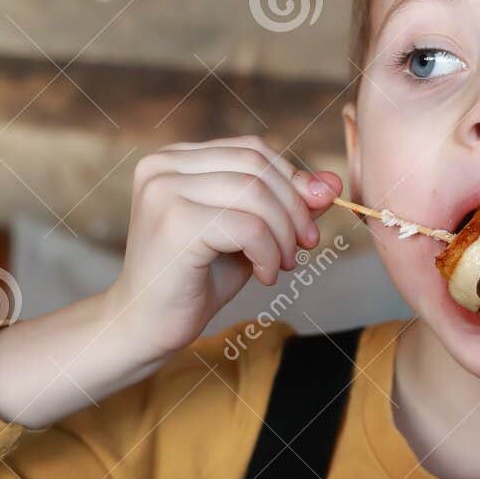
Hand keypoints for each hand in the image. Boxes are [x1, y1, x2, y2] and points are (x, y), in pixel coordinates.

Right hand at [104, 136, 340, 361]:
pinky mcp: (173, 222)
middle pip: (256, 165)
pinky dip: (268, 253)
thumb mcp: (249, 236)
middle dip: (293, 208)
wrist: (146, 327)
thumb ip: (285, 206)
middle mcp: (162, 166)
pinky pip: (247, 226)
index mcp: (175, 160)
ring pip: (255, 193)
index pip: (252, 150)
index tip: (307, 226)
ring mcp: (164, 191)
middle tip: (303, 248)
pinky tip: (264, 276)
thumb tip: (333, 184)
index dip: (291, 182)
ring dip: (283, 234)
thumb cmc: (195, 281)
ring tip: (282, 265)